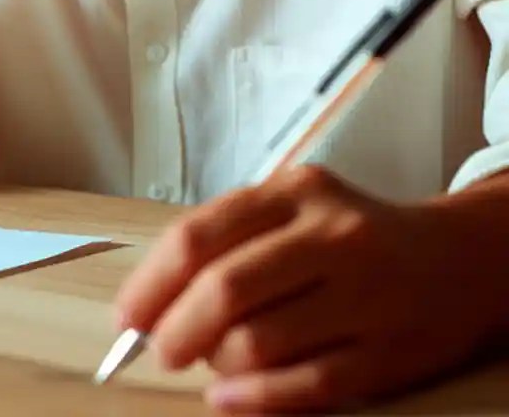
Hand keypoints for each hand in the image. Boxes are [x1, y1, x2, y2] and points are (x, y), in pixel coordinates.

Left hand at [115, 166, 497, 413]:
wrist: (459, 259)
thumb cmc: (346, 237)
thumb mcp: (289, 211)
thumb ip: (223, 243)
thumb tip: (148, 306)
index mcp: (293, 192)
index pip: (196, 237)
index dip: (150, 285)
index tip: (128, 318)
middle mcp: (332, 235)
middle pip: (224, 290)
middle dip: (175, 331)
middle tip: (163, 351)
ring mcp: (366, 293)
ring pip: (259, 341)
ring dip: (217, 364)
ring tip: (213, 364)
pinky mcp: (389, 351)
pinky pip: (306, 384)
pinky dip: (254, 398)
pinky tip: (229, 398)